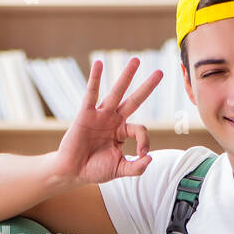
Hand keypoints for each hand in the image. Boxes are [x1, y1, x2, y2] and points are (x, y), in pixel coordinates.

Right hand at [52, 56, 162, 183]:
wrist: (73, 172)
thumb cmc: (94, 169)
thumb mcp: (119, 170)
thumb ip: (136, 167)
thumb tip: (150, 158)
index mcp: (122, 131)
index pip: (140, 129)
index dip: (145, 141)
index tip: (141, 154)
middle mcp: (113, 120)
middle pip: (134, 100)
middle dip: (147, 87)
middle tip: (160, 72)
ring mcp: (100, 115)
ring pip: (117, 93)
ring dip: (127, 76)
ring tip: (136, 61)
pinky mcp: (85, 114)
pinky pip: (91, 94)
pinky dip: (95, 78)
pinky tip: (98, 64)